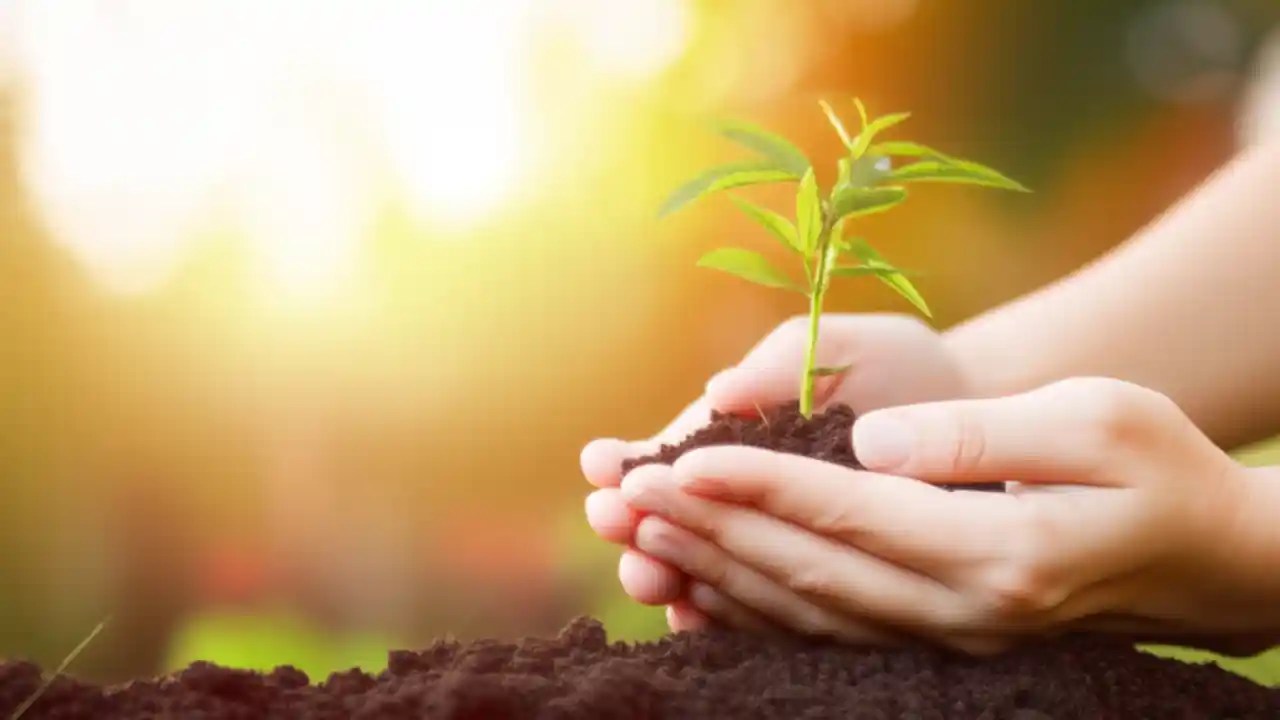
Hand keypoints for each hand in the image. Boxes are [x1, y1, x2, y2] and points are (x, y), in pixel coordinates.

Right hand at [580, 314, 964, 626]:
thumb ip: (781, 365)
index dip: (634, 459)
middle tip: (611, 523)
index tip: (600, 464)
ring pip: (710, 565)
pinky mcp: (816, 579)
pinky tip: (696, 618)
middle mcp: (749, 493)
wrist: (971, 414)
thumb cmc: (900, 365)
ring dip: (672, 569)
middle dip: (638, 521)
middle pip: (681, 516)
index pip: (678, 453)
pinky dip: (724, 611)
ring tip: (648, 575)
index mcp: (742, 431)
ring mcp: (778, 539)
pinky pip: (764, 604)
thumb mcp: (844, 346)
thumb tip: (721, 393)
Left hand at [620, 377, 1279, 653]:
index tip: (680, 458)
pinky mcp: (938, 639)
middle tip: (627, 495)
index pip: (850, 516)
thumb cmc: (1163, 471)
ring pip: (806, 611)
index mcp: (999, 553)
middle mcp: (962, 612)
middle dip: (710, 531)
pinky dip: (756, 613)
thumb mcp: (1099, 423)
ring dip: (717, 571)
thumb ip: (981, 437)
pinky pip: (828, 634)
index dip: (757, 488)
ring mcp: (947, 638)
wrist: (1210, 560)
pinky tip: (702, 590)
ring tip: (644, 535)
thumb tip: (872, 444)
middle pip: (807, 571)